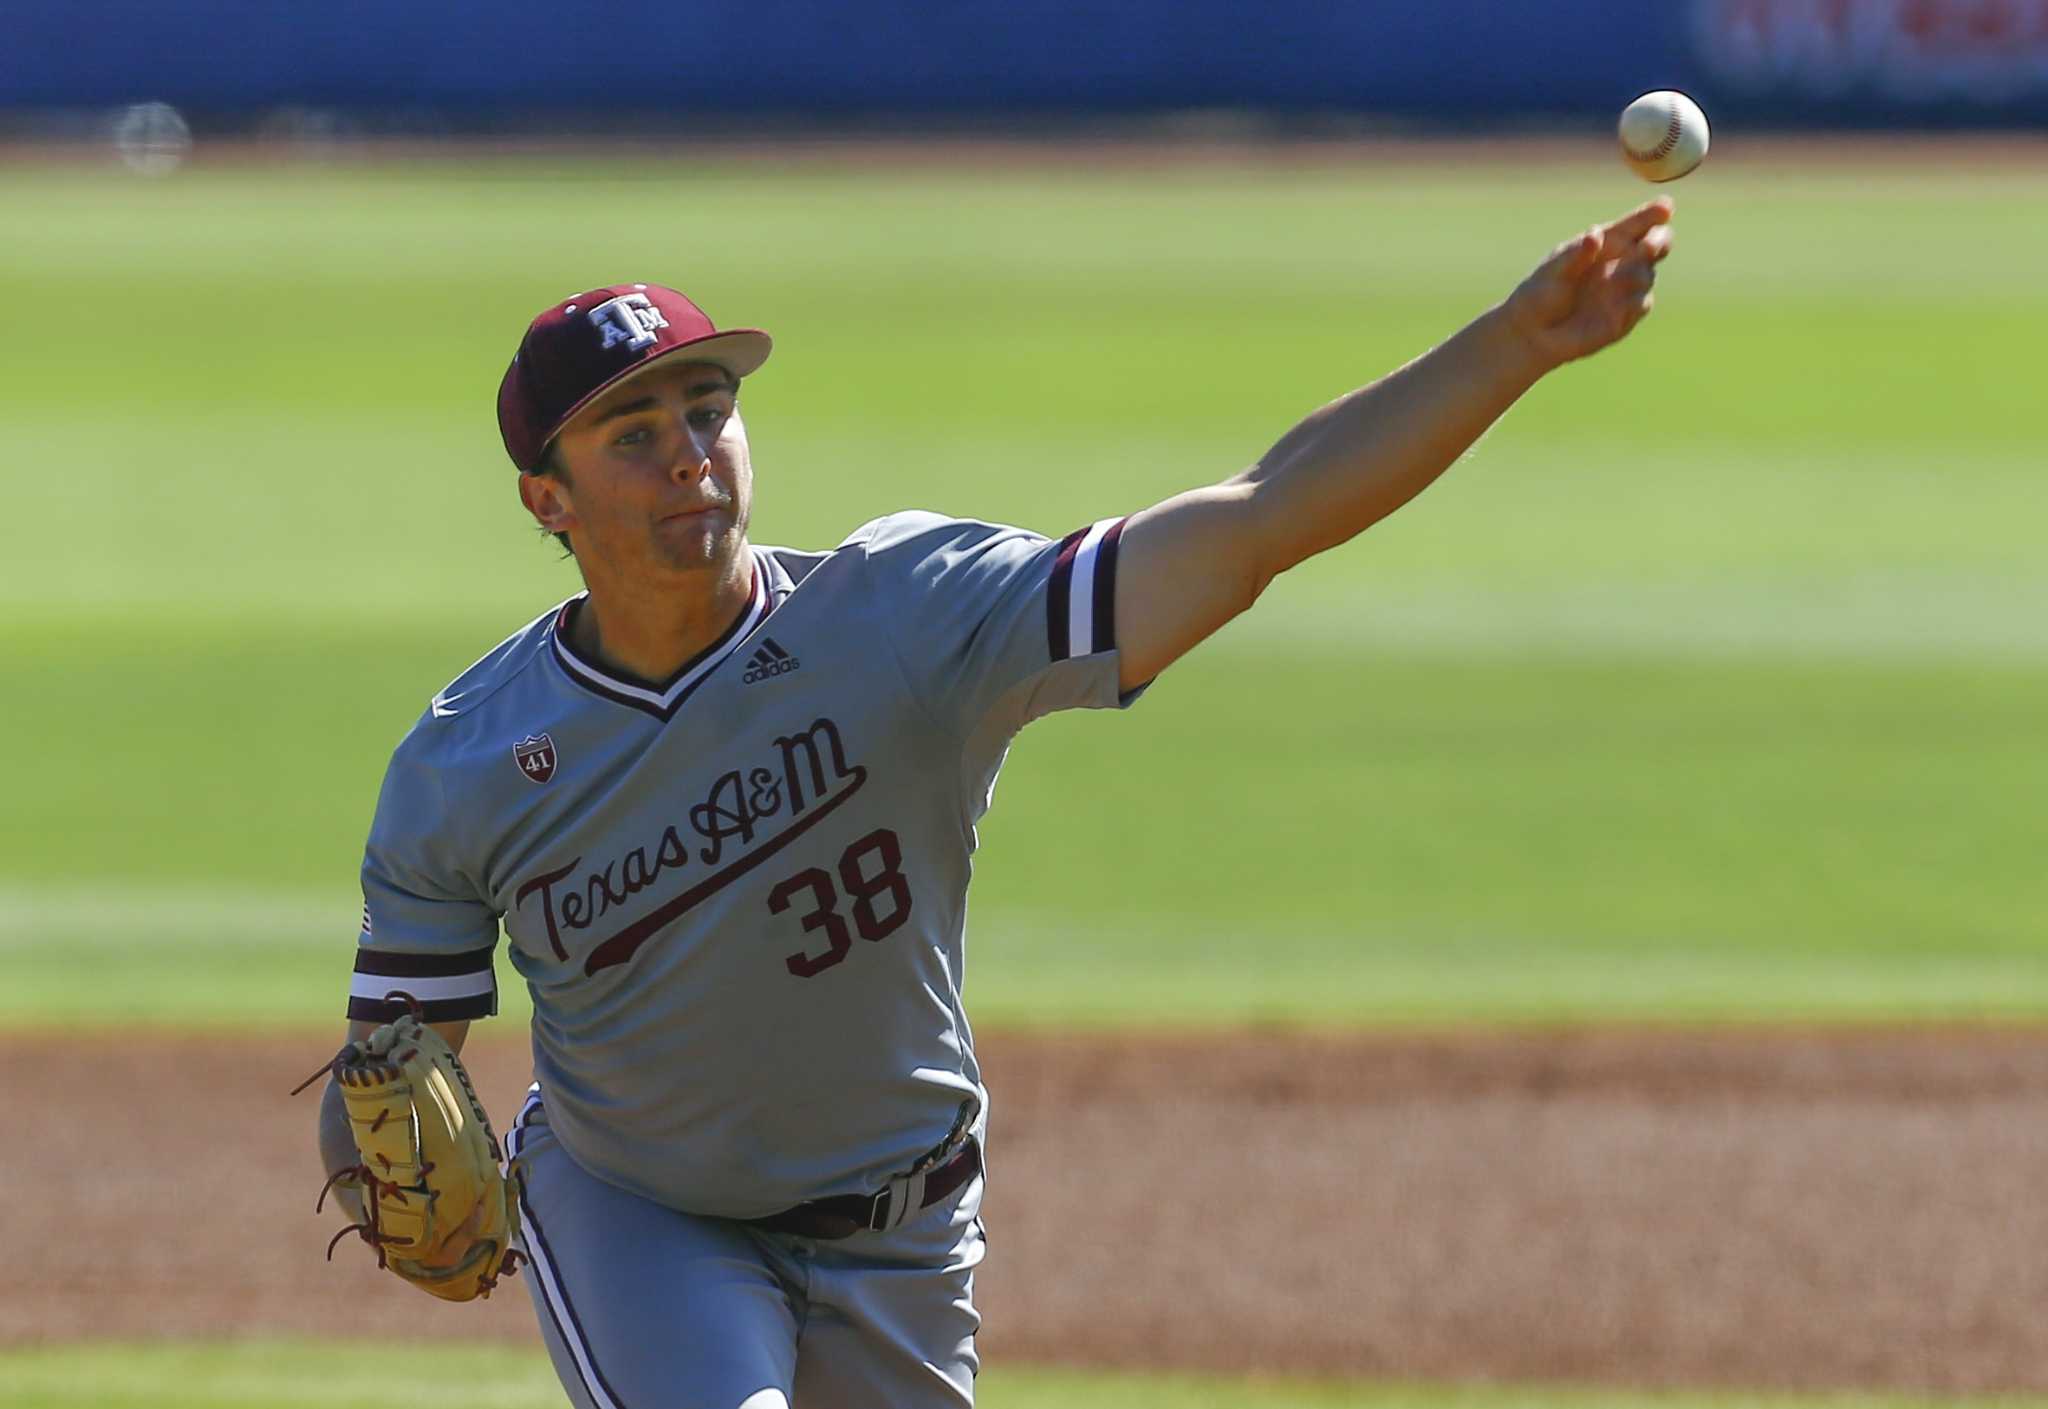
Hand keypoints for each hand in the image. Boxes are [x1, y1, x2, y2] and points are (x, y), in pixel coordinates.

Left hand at [1503, 198, 1674, 371]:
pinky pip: (1641, 304)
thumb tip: (1595, 234)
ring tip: (1624, 274)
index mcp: (1605, 244)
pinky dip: (1636, 300)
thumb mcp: (1554, 270)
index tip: (1666, 206)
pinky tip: (1625, 302)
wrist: (1533, 333)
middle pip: (1655, 246)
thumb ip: (1576, 254)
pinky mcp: (1626, 317)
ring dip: (1640, 272)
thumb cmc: (1541, 293)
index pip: (1635, 225)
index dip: (1652, 214)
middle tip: (1650, 244)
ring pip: (1647, 275)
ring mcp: (1626, 290)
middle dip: (1659, 240)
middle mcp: (1621, 264)